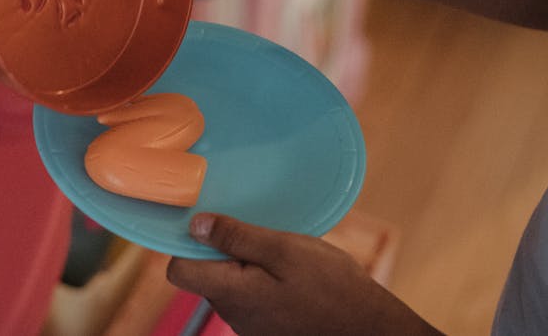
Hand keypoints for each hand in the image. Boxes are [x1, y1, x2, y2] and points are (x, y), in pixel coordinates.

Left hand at [167, 213, 439, 335]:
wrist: (369, 329)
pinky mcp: (266, 329)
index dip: (185, 243)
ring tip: (278, 253)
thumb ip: (236, 237)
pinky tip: (288, 275)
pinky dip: (261, 281)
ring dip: (245, 265)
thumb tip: (196, 225)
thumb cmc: (332, 288)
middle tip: (256, 233)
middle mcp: (232, 315)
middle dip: (222, 251)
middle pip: (205, 275)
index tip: (208, 222)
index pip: (179, 270)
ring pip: (229, 286)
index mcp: (231, 293)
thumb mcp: (284, 249)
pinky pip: (250, 298)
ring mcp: (249, 326)